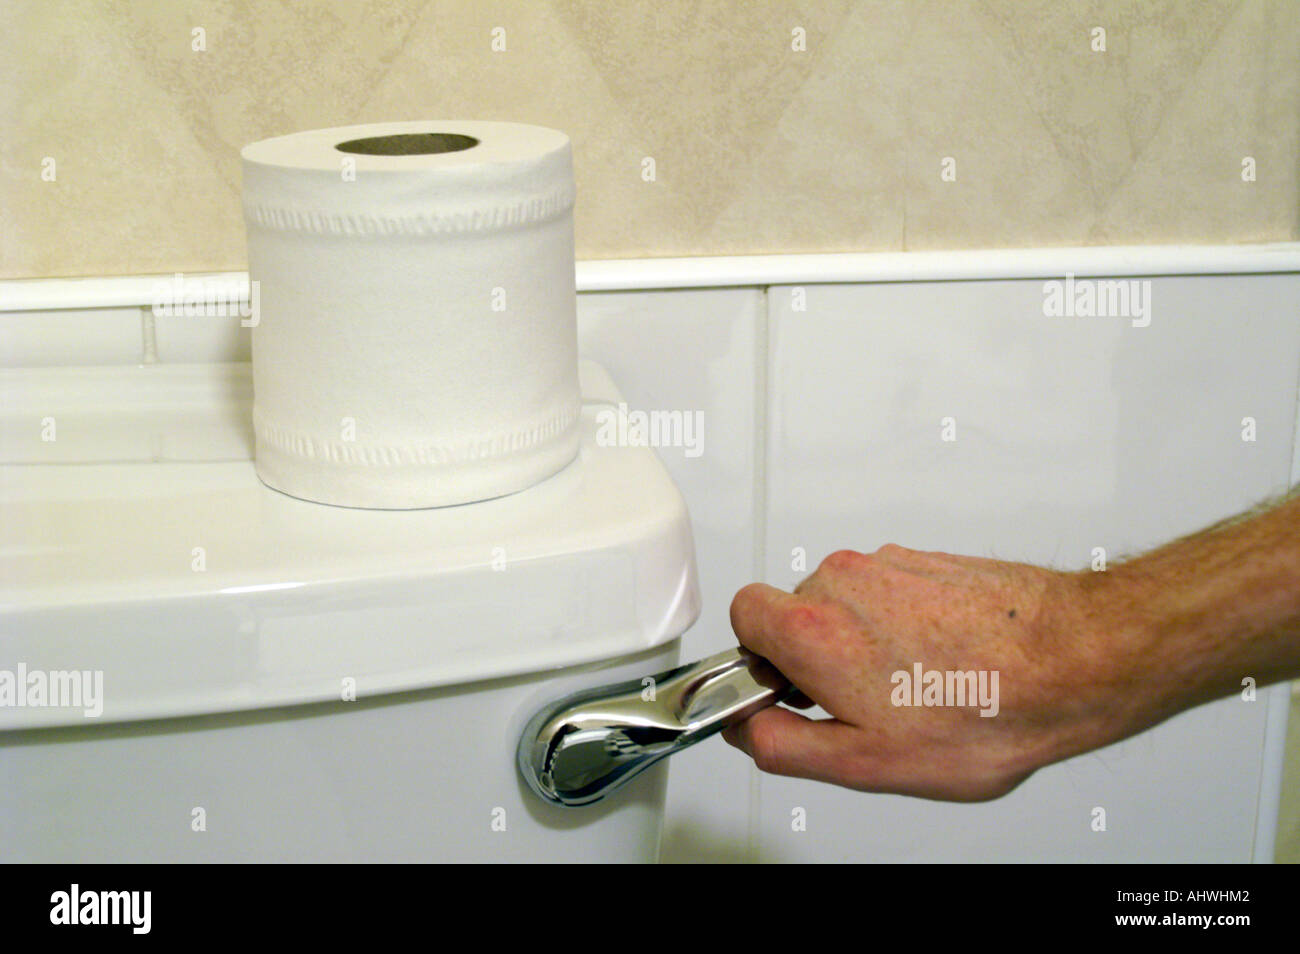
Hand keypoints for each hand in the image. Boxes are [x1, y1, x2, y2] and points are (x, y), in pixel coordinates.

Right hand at [722, 545, 1136, 800]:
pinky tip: (945, 662)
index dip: (760, 658)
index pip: (743, 616)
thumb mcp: (864, 762)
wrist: (1071, 661)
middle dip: (817, 653)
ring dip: (865, 639)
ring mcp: (890, 565)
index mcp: (813, 629)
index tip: (788, 690)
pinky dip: (906, 622)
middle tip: (864, 702)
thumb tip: (747, 729)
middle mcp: (843, 582)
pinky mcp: (929, 560)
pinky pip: (892, 591)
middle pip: (797, 609)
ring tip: (918, 686)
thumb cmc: (981, 710)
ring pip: (848, 601)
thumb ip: (783, 745)